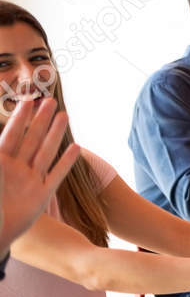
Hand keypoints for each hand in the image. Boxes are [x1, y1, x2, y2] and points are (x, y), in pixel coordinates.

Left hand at [0, 97, 79, 256]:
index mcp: (0, 163)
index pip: (11, 135)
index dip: (19, 119)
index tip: (27, 101)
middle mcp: (16, 169)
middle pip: (31, 139)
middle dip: (40, 120)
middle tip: (50, 101)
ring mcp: (31, 180)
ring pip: (45, 152)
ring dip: (55, 134)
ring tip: (64, 116)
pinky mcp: (43, 195)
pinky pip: (57, 175)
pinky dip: (66, 162)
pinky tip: (75, 148)